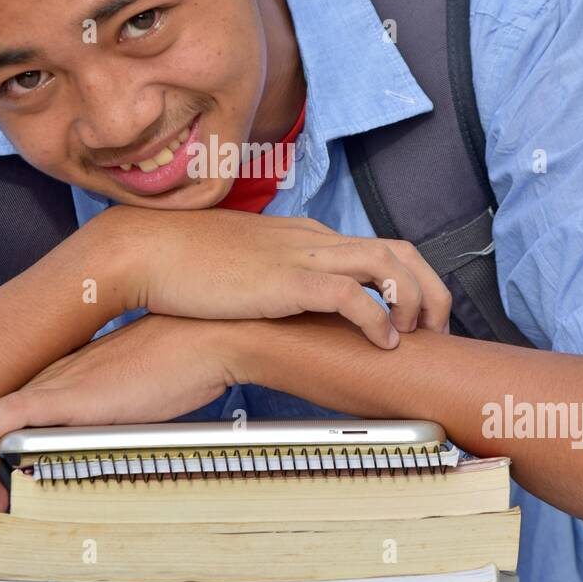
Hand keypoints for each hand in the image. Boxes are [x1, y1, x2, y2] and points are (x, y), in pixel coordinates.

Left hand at [0, 314, 243, 513]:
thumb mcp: (135, 406)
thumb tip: (112, 462)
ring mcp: (52, 385)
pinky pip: (0, 418)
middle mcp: (47, 381)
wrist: (206, 339)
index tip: (8, 497)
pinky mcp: (65, 394)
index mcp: (60, 383)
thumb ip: (110, 427)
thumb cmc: (182, 369)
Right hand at [104, 204, 450, 347]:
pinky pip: (352, 294)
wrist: (144, 249)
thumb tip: (286, 314)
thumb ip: (273, 284)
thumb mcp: (243, 271)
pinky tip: (383, 344)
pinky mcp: (285, 280)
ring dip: (416, 301)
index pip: (381, 248)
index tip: (419, 323)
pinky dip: (378, 317)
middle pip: (401, 251)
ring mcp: (302, 256)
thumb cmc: (184, 264)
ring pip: (389, 264)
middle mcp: (314, 240)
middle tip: (437, 334)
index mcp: (307, 237)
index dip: (411, 284)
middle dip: (432, 291)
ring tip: (418, 338)